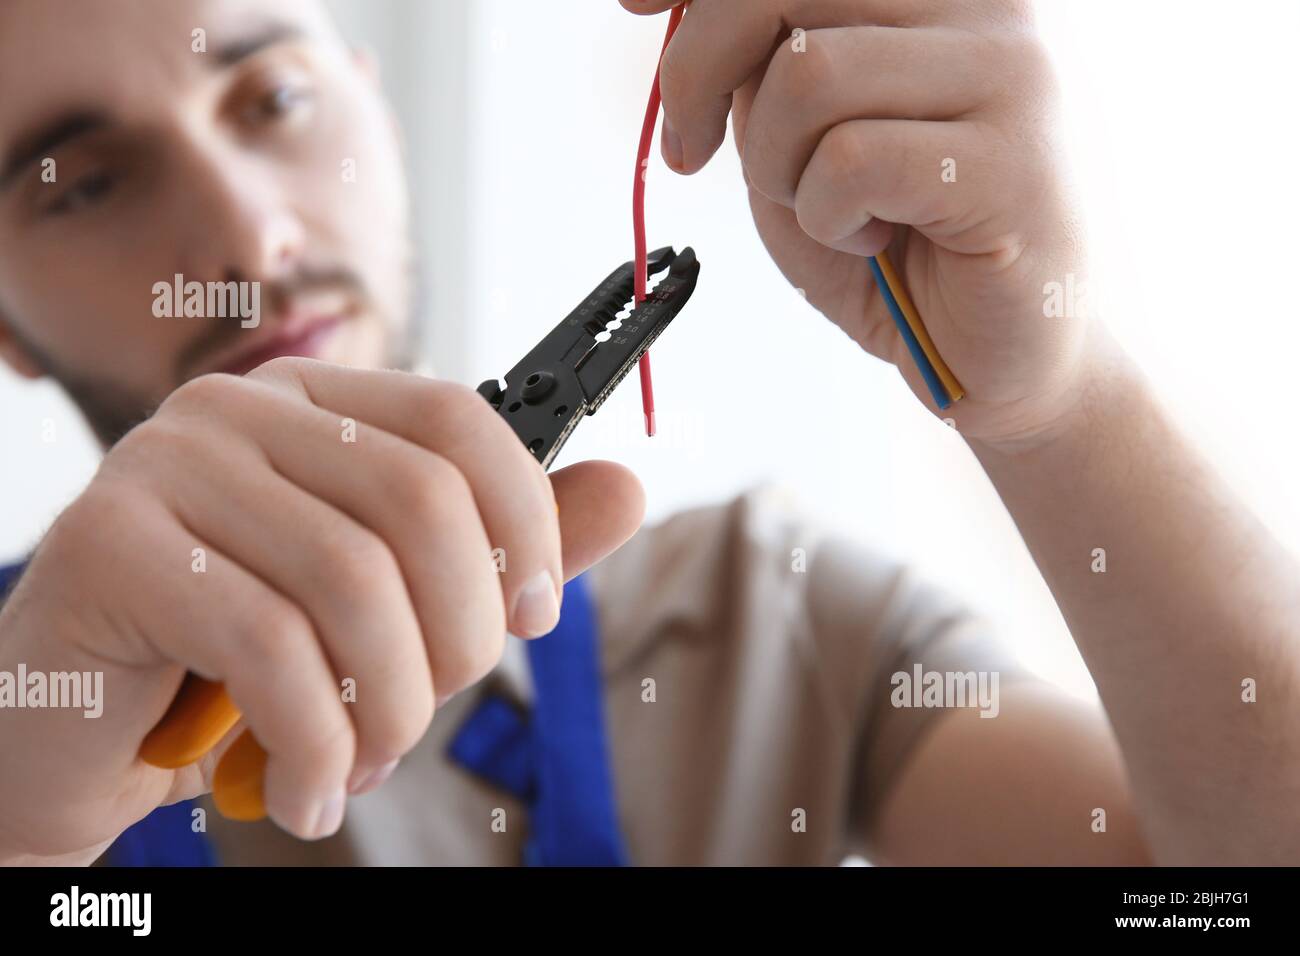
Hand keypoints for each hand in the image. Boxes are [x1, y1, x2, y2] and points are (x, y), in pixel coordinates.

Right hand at [0, 358, 643, 861]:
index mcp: (314, 403)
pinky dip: (316, 741)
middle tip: (425, 714)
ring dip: (387, 706)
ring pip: (354, 580)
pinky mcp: (108, 543)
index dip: (524, 518)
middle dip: (457, 638)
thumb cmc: (237, 666)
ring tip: (365, 763)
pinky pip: (270, 644)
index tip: (535, 613)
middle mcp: (239, 414)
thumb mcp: (385, 608)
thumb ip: (499, 547)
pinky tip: (310, 789)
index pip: (459, 422)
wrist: (71, 735)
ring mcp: (165, 465)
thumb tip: (627, 487)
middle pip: (420, 501)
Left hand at [622, 0, 1095, 445]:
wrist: (992, 358)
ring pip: (811, 74)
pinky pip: (851, 160)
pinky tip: (870, 240)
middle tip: (689, 149)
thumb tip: (690, 15)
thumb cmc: (900, 253)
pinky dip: (826, 217)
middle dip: (699, 70)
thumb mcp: (804, 147)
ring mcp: (1010, 80)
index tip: (636, 1)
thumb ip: (766, 73)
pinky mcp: (1011, 165)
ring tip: (822, 211)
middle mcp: (987, 12)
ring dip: (775, 164)